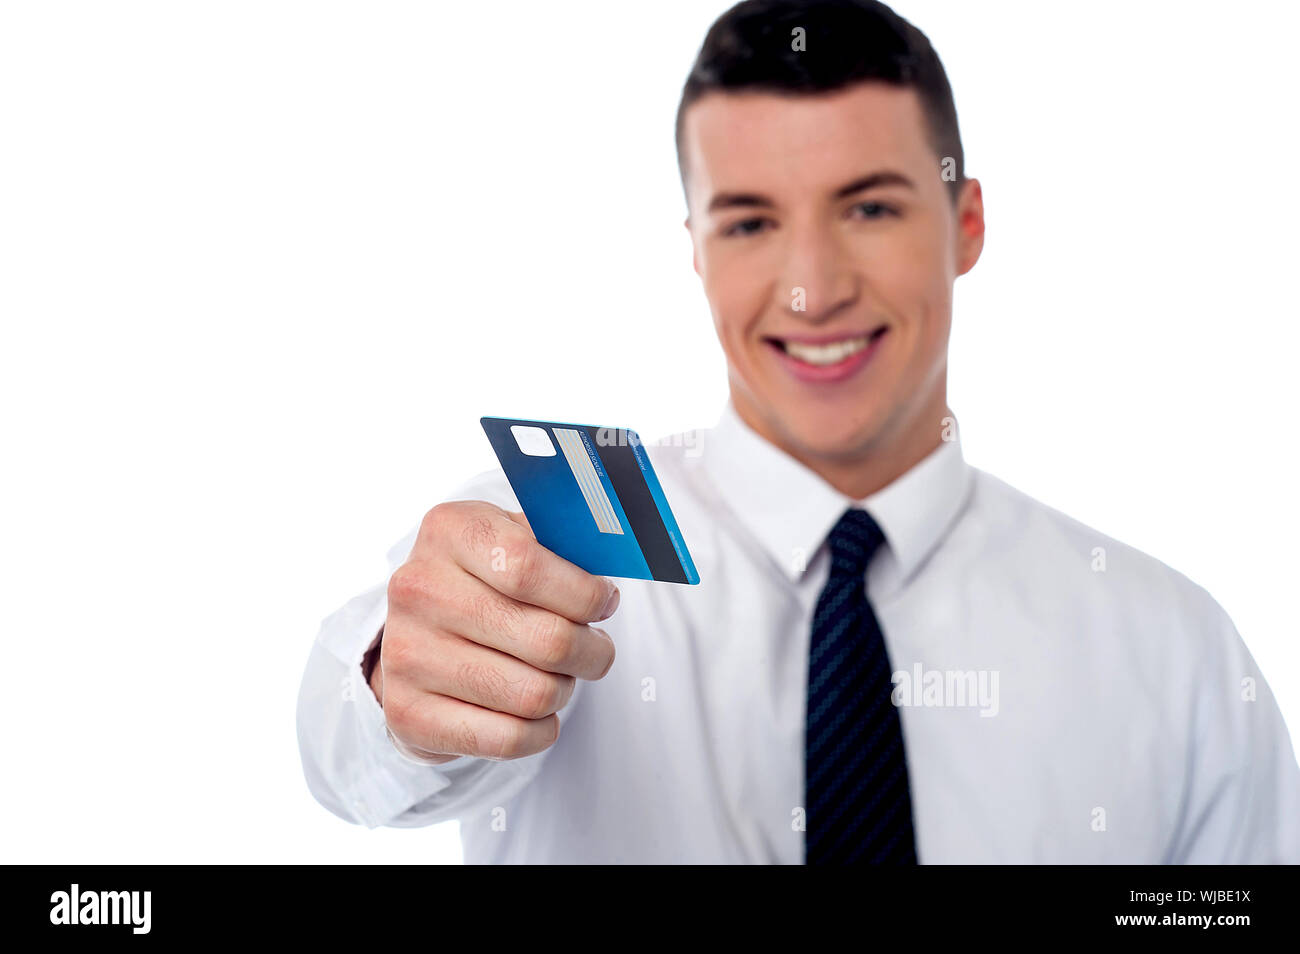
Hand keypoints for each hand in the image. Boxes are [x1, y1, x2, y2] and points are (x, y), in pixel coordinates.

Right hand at [375, 501, 618, 762]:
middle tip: (595, 649)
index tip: (605, 602)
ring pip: (535, 694)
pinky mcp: (410, 715)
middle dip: (591, 651)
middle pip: (546, 639)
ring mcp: (407, 654)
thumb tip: (611, 577)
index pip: (528, 566)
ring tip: (557, 676)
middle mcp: (418, 590)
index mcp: (449, 531)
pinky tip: (537, 711)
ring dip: (564, 690)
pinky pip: (509, 739)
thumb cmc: (485, 582)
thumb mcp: (515, 539)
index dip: (584, 593)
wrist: (418, 635)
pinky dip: (541, 730)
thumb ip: (563, 547)